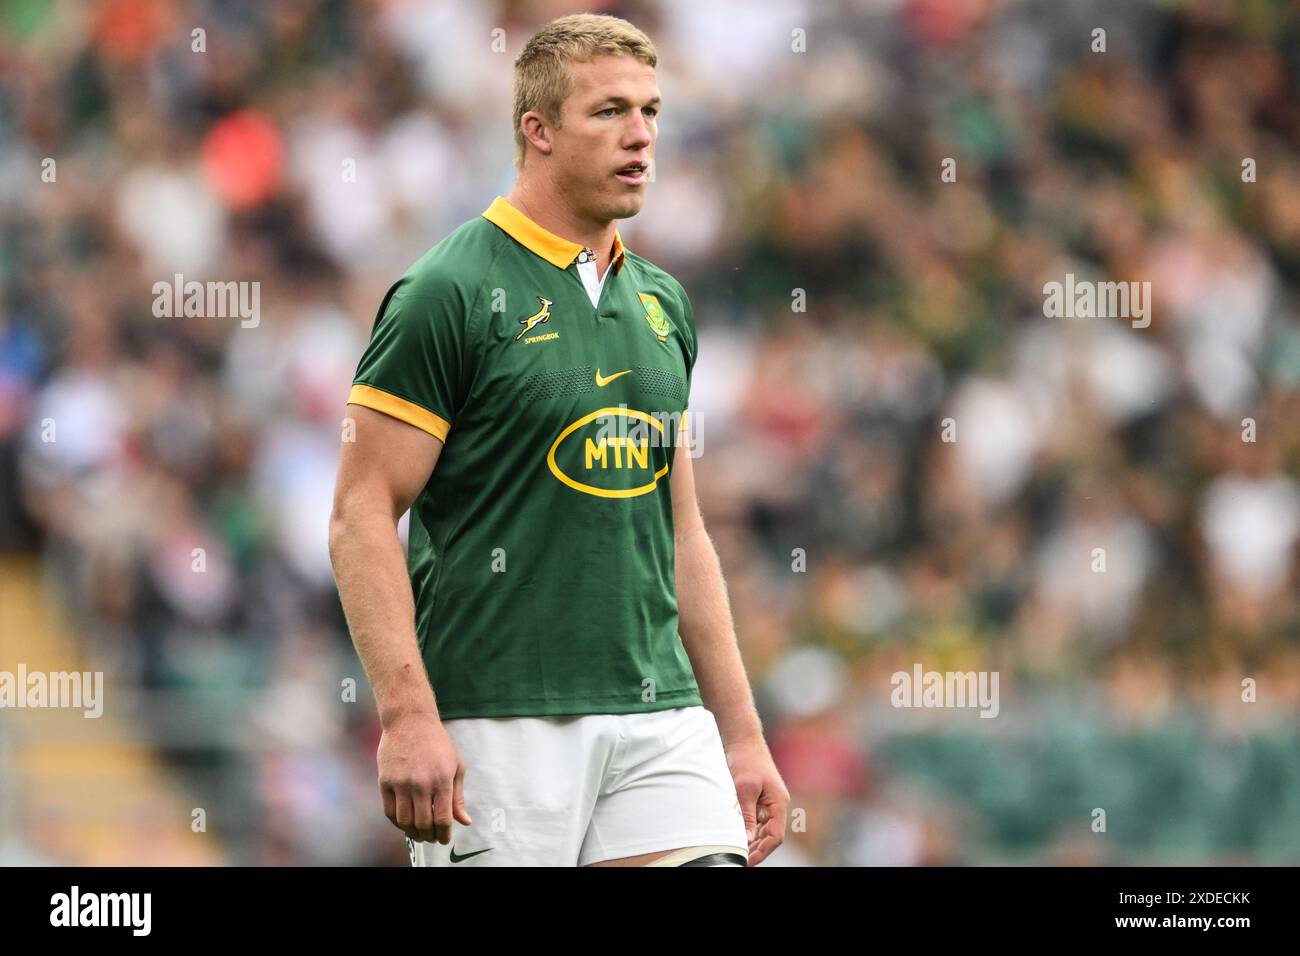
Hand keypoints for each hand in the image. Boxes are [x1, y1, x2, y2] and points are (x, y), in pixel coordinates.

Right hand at [377, 712, 471, 843]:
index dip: (444, 835)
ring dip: (412, 833)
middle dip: (429, 837)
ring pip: (405, 821)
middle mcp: (421, 783)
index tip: (444, 839)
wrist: (410, 721)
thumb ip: (458, 797)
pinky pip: (389, 812)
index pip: (443, 819)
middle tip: (431, 838)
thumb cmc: (437, 743)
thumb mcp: (456, 766)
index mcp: (442, 780)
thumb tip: (465, 822)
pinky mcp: (385, 781)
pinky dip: (397, 823)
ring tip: (418, 833)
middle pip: (423, 824)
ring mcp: (401, 783)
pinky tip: (405, 822)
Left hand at [724, 734, 789, 865]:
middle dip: (758, 849)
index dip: (763, 851)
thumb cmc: (745, 760)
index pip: (775, 836)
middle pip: (771, 835)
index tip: (747, 860)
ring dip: (754, 841)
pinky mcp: (760, 798)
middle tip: (741, 859)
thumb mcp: (744, 788)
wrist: (743, 739)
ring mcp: (769, 802)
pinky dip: (750, 830)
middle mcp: (777, 804)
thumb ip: (747, 814)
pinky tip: (739, 836)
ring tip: (738, 852)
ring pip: (765, 829)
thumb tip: (748, 839)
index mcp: (779, 803)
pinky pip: (758, 820)